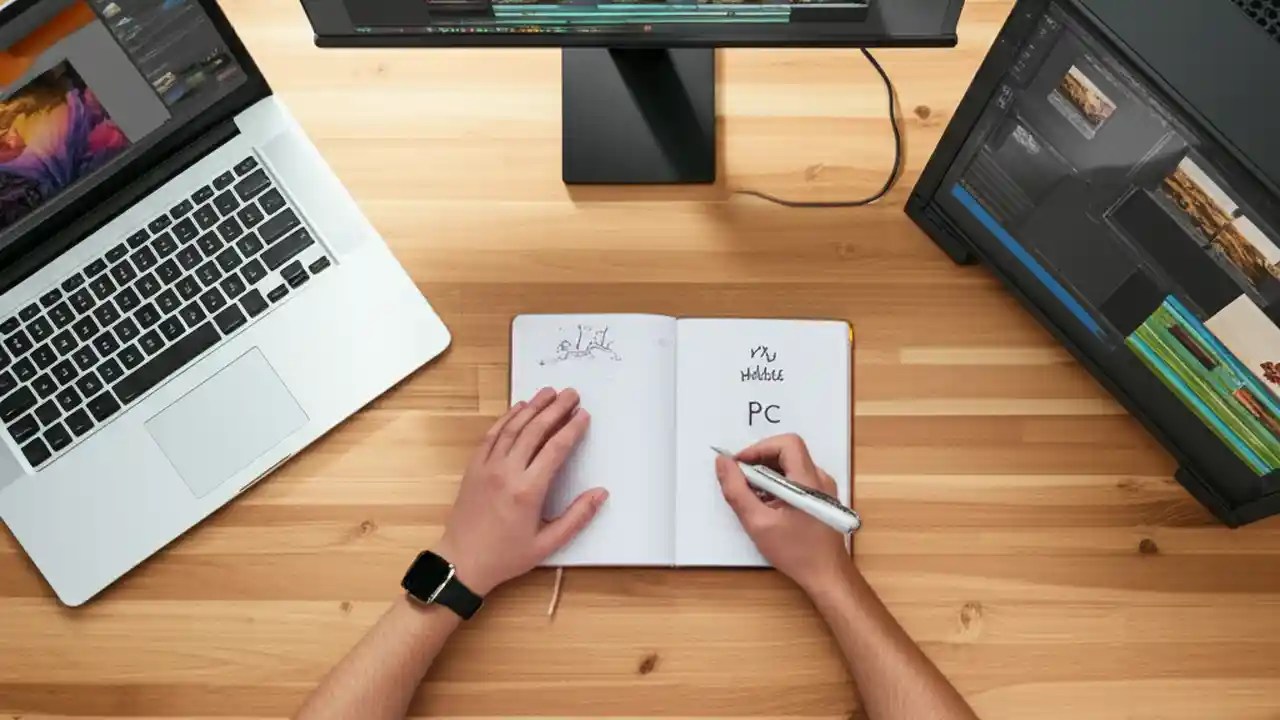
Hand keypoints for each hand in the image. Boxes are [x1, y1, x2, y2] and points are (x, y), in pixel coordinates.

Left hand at [434, 388, 607, 595]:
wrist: (461, 562)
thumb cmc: (505, 556)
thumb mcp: (547, 544)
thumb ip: (577, 517)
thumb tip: (601, 493)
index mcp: (528, 491)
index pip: (555, 449)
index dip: (571, 429)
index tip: (583, 415)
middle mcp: (507, 473)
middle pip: (535, 431)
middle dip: (555, 409)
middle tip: (571, 394)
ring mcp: (487, 467)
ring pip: (513, 428)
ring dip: (532, 407)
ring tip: (549, 392)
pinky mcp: (474, 468)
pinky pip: (491, 436)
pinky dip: (506, 419)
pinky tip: (519, 409)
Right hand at [715, 434, 850, 594]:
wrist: (827, 575)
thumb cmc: (796, 552)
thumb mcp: (758, 523)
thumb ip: (737, 490)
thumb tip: (722, 463)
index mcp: (808, 480)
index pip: (786, 443)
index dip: (759, 448)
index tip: (740, 465)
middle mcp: (819, 478)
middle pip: (787, 452)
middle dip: (760, 461)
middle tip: (742, 480)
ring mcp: (823, 488)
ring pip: (791, 465)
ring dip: (767, 474)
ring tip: (752, 496)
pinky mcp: (821, 498)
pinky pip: (796, 479)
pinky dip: (778, 485)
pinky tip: (767, 505)